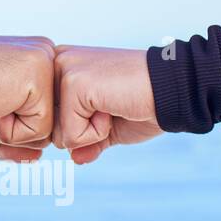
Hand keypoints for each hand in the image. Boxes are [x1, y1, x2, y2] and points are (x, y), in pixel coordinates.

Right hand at [0, 34, 54, 161]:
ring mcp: (42, 62)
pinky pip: (38, 131)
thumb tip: (38, 156)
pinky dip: (6, 132)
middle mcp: (43, 55)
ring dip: (8, 133)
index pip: (43, 118)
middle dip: (11, 132)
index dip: (10, 129)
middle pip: (50, 127)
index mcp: (32, 61)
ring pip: (47, 131)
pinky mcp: (36, 76)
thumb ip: (11, 139)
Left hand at [52, 46, 161, 162]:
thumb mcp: (109, 127)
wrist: (173, 90)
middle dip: (82, 132)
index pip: (48, 120)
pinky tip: (113, 107)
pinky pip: (71, 135)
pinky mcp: (73, 82)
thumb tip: (74, 158)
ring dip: (90, 133)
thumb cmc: (144, 104)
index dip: (79, 129)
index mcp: (61, 67)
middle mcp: (56, 62)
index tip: (107, 107)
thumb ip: (86, 141)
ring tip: (112, 106)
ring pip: (57, 134)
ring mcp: (64, 70)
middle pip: (47, 129)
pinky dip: (97, 133)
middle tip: (110, 107)